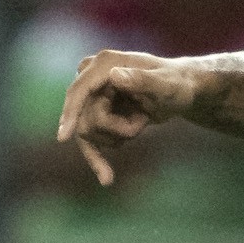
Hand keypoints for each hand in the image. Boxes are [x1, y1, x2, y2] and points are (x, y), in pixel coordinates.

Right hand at [58, 49, 204, 185]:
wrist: (180, 91)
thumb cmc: (177, 84)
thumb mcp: (167, 84)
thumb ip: (144, 80)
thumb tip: (114, 76)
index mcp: (105, 64)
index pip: (80, 91)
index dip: (70, 113)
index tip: (64, 137)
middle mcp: (92, 76)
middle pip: (86, 117)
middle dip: (116, 130)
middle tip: (144, 122)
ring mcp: (91, 95)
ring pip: (90, 131)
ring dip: (119, 136)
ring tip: (142, 121)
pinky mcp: (94, 111)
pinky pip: (89, 139)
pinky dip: (98, 158)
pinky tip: (106, 178)